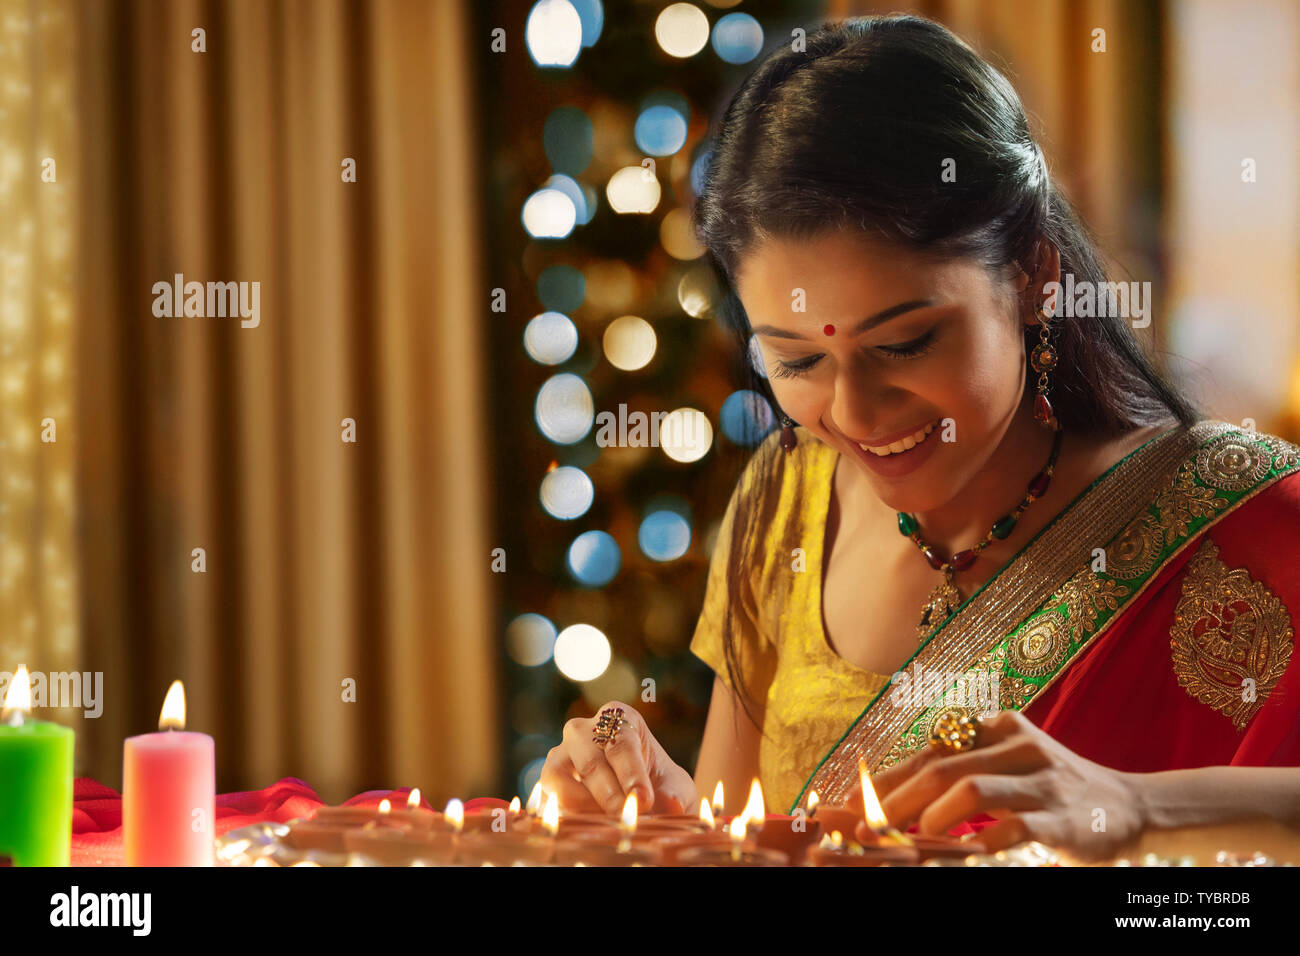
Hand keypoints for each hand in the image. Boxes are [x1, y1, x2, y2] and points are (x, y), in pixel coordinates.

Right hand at [539, 701, 698, 815]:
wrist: (639, 800)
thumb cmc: (657, 784)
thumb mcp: (674, 787)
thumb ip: (674, 794)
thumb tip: (671, 805)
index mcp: (618, 717)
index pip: (620, 742)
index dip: (631, 774)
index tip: (643, 801)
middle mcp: (582, 731)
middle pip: (590, 761)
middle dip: (609, 795)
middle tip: (628, 819)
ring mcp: (559, 755)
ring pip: (558, 778)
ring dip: (584, 807)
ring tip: (610, 825)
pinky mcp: (547, 783)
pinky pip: (547, 799)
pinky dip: (567, 816)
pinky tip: (590, 829)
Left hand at [852, 711, 1145, 861]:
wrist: (1128, 806)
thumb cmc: (1049, 786)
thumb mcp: (1004, 764)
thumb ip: (957, 770)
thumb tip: (890, 795)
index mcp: (998, 728)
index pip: (930, 750)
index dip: (888, 777)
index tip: (852, 802)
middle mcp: (1018, 746)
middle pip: (942, 768)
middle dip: (897, 799)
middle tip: (868, 825)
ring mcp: (1042, 781)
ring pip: (973, 790)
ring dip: (934, 815)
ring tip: (916, 836)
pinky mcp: (1062, 818)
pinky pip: (1013, 827)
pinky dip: (982, 840)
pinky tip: (964, 851)